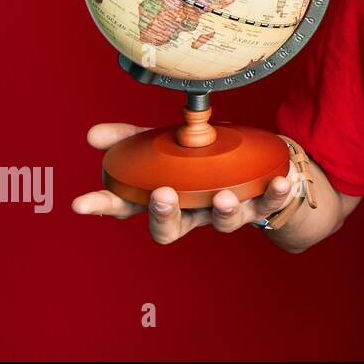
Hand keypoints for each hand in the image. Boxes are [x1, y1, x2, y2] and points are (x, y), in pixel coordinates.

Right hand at [71, 122, 300, 243]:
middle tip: (163, 195)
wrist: (255, 170)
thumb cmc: (201, 160)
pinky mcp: (259, 205)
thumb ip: (131, 139)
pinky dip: (276, 194)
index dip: (104, 206)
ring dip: (222, 210)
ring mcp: (225, 212)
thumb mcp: (165, 145)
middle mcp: (192, 212)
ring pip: (222, 222)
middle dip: (165, 214)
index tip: (80, 203)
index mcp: (164, 197)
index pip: (127, 208)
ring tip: (223, 196)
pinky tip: (282, 181)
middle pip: (172, 228)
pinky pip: (268, 204)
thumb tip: (93, 135)